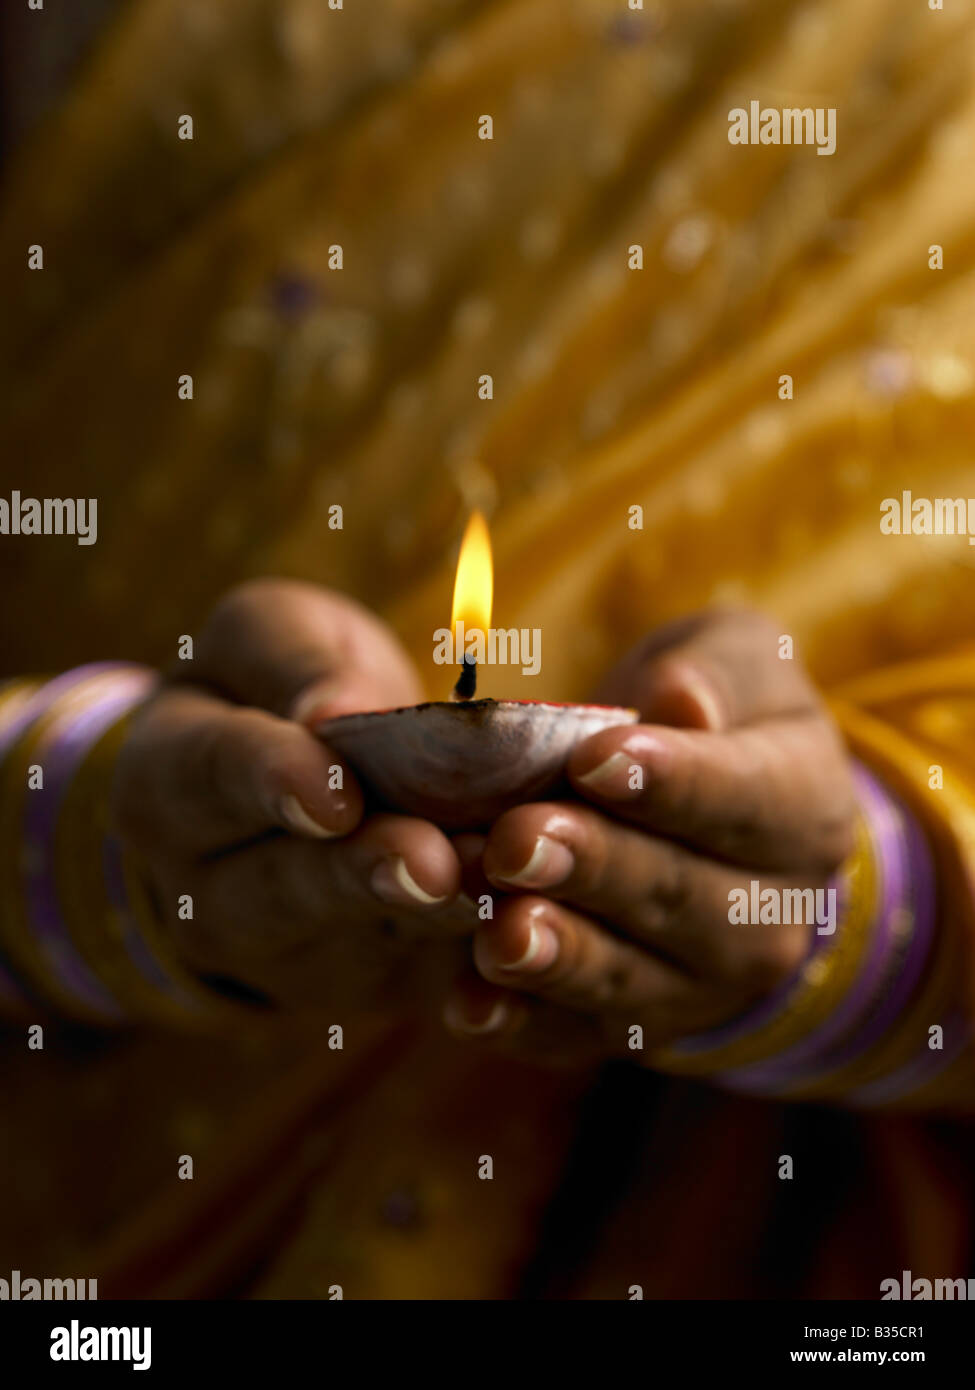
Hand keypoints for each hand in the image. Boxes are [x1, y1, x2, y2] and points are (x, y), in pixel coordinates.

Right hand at [113, 580, 468, 1010]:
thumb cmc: (272, 691)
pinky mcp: (373, 982)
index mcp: (165, 785)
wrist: (279, 789)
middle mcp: (210, 891)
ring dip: (432, 922)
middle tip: (428, 861)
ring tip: (492, 894)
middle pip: (284, 888)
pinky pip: (425, 983)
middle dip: (362, 875)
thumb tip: (336, 710)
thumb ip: (293, 661)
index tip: (335, 792)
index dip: (275, 781)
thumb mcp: (265, 640)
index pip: (212, 777)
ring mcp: (291, 954)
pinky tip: (522, 946)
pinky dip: (476, 971)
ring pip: (360, 945)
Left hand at [444, 610, 856, 1062]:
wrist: (698, 811)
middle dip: (594, 869)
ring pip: (628, 979)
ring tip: (495, 928)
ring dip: (555, 955)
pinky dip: (518, 1023)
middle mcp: (766, 919)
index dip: (672, 783)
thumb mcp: (734, 661)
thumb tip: (684, 701)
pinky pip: (572, 1035)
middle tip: (518, 839)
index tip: (595, 757)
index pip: (745, 802)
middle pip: (679, 898)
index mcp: (805, 814)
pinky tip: (470, 1006)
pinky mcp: (625, 1025)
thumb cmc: (709, 712)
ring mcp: (696, 986)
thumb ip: (714, 673)